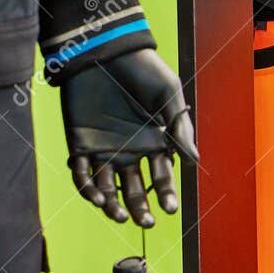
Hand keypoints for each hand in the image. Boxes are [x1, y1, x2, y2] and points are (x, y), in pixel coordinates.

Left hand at [60, 49, 197, 227]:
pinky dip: (88, 188)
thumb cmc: (143, 70)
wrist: (105, 51)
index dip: (166, 193)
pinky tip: (97, 197)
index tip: (170, 209)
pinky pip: (81, 174)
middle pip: (134, 188)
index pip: (161, 176)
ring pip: (107, 187)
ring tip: (119, 215)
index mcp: (154, 141)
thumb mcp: (168, 95)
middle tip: (145, 221)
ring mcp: (103, 149)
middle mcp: (130, 150)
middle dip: (140, 207)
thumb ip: (179, 128)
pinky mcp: (79, 144)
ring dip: (112, 205)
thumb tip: (194, 161)